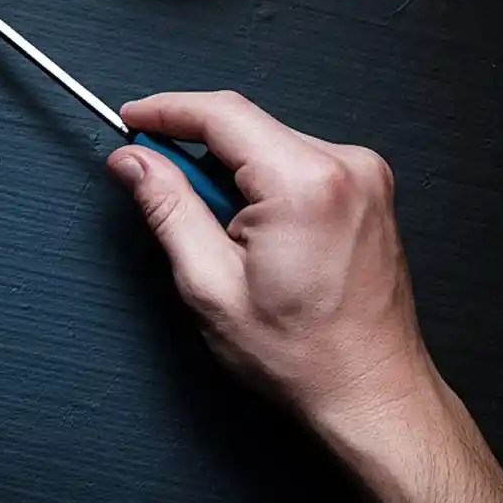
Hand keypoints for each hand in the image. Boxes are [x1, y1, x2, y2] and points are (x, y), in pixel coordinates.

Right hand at [108, 91, 502, 502]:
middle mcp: (346, 166)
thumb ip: (168, 208)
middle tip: (163, 193)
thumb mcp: (210, 284)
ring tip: (222, 238)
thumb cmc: (302, 355)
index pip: (222, 114)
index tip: (131, 118)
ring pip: (269, 144)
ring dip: (230, 172)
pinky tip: (254, 234)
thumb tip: (134, 161)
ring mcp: (366, 176)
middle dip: (196, 150)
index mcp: (305, 183)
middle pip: (246, 125)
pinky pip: (297, 161)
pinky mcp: (370, 190)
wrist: (372, 393)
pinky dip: (262, 183)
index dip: (166, 110)